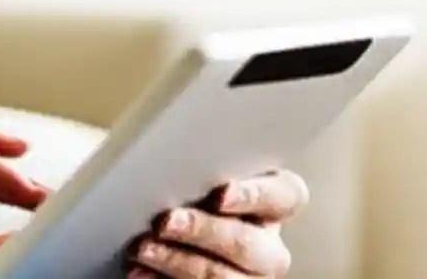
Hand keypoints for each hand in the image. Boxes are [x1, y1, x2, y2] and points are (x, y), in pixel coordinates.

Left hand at [128, 170, 309, 277]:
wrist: (161, 231)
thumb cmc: (179, 194)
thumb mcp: (193, 176)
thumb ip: (197, 168)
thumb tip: (172, 159)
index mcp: (270, 204)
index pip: (285, 196)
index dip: (255, 195)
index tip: (220, 194)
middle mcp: (267, 245)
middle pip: (248, 243)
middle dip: (203, 231)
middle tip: (166, 221)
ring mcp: (250, 277)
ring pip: (225, 277)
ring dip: (178, 262)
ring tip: (143, 248)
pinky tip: (140, 271)